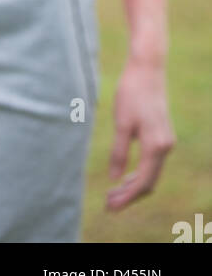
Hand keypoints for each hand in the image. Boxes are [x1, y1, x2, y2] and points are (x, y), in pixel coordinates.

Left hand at [106, 58, 175, 210]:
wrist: (147, 69)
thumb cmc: (131, 92)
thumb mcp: (121, 123)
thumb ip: (119, 152)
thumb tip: (115, 179)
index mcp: (156, 146)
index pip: (142, 182)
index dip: (127, 198)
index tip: (110, 207)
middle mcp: (166, 147)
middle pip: (149, 182)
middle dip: (129, 195)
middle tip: (108, 204)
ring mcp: (167, 142)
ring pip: (151, 174)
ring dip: (134, 186)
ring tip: (113, 194)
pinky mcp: (163, 136)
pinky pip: (153, 163)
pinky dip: (139, 173)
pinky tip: (124, 177)